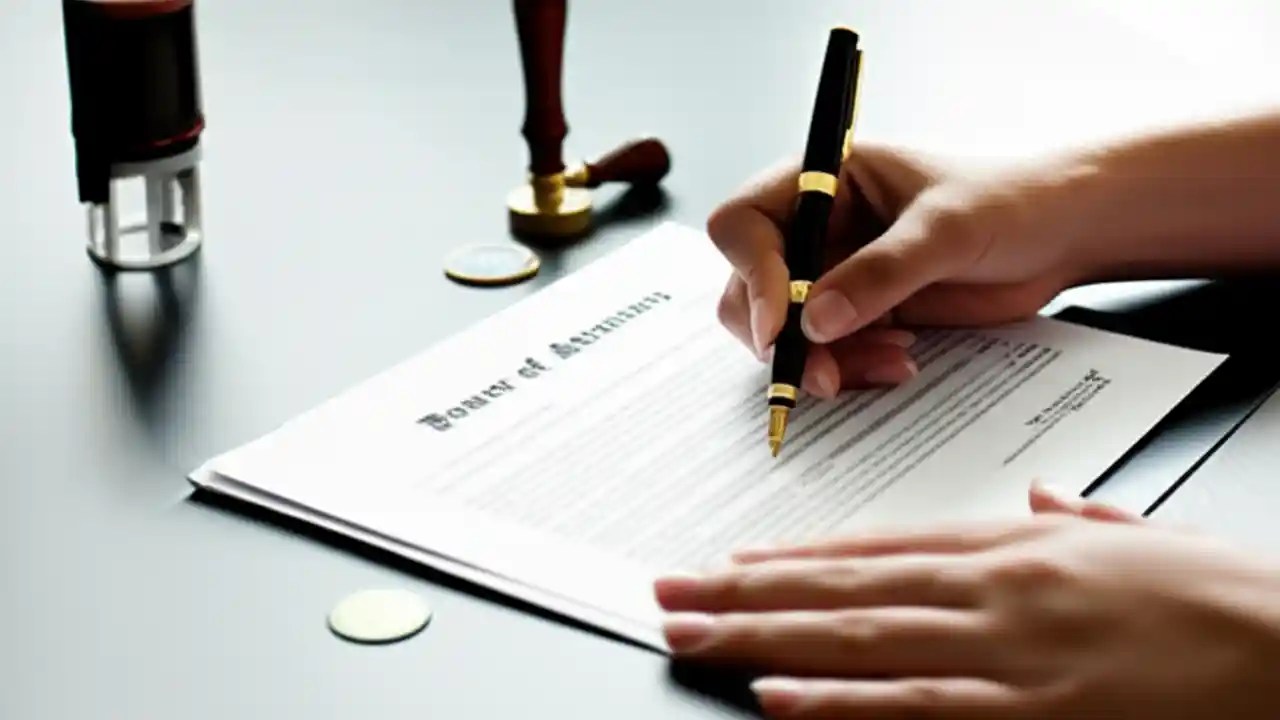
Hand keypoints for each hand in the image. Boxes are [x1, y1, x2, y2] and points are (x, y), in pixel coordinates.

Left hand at [654, 513, 1279, 718]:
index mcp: (1015, 545)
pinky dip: (840, 701)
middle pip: (846, 586)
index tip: (733, 560)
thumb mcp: (1141, 538)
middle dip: (747, 591)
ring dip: (762, 637)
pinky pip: (919, 705)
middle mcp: (994, 587)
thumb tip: (1045, 499)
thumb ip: (1079, 521)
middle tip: (671, 591)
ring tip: (692, 635)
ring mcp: (1008, 649)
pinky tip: (777, 696)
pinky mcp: (1036, 711)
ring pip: (859, 637)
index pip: (878, 545)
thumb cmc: (1224, 596)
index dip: (797, 555)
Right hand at [707, 146, 1090, 396]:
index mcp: (821, 180)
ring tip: (887, 362)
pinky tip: (899, 361)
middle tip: (821, 371)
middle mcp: (815, 227)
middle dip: (781, 335)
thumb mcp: (945, 230)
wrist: (1063, 237)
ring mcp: (833, 274)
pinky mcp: (859, 314)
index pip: (743, 224)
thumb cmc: (1011, 202)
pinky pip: (826, 354)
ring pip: (784, 331)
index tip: (781, 322)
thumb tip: (813, 320)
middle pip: (748, 287)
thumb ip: (880, 273)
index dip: (751, 273)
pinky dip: (851, 368)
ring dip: (821, 360)